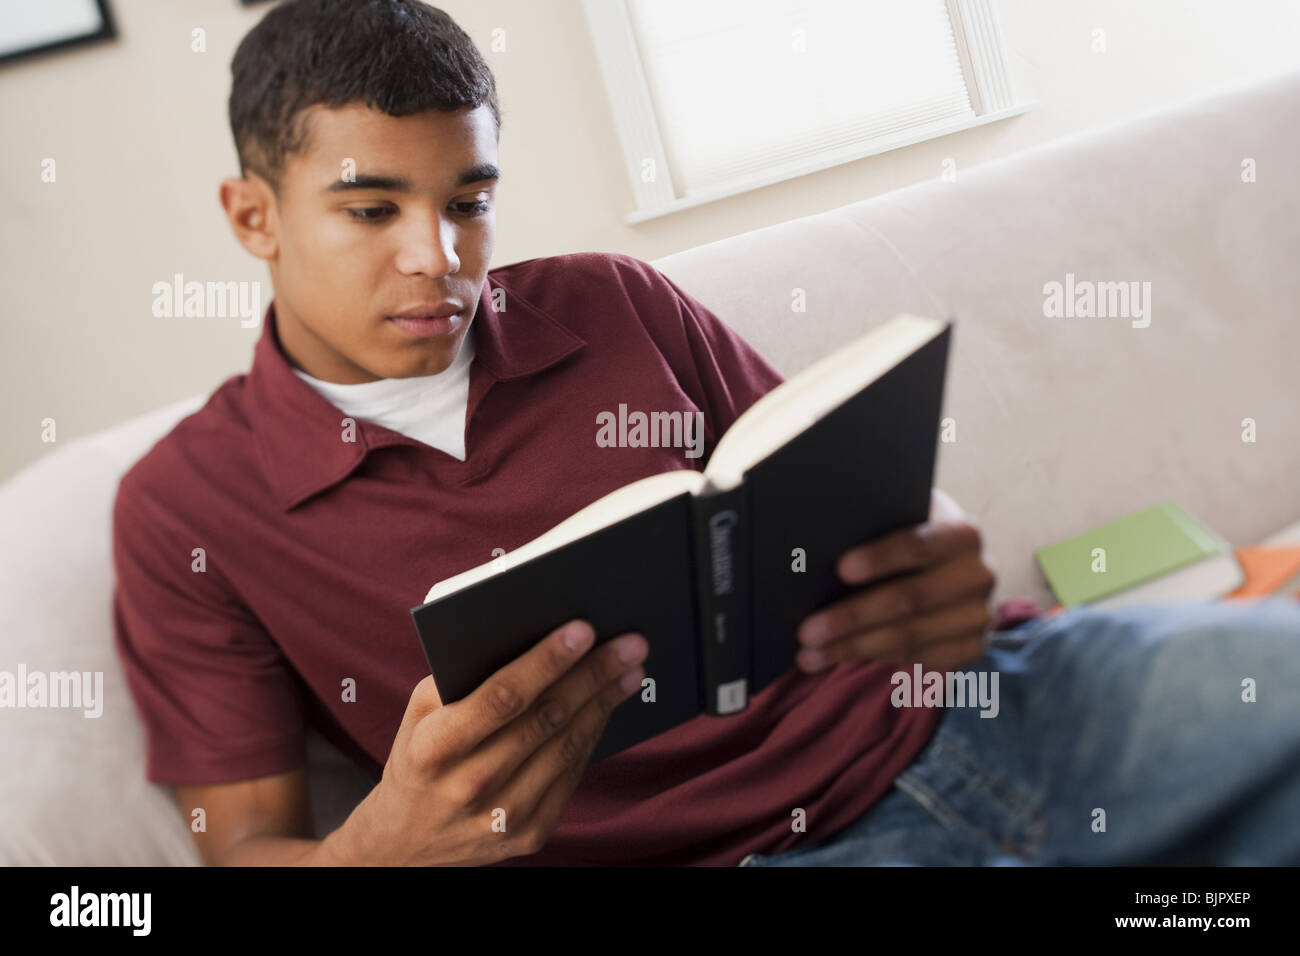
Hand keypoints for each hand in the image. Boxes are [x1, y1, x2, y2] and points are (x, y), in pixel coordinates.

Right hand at [344, 619, 646, 865]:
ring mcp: (503, 817)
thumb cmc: (420, 759)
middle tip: (631, 642)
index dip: (546, 662)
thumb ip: (460, 679)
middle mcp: (469, 786)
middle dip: (593, 675)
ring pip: (567, 746)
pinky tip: (608, 706)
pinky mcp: (531, 834)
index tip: (583, 629)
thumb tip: (528, 636)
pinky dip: (593, 734)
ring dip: (605, 702)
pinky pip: (572, 774)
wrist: (406, 844)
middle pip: (546, 719)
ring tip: (631, 669)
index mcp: (434, 749)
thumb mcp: (418, 715)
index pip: (501, 697)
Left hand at [795, 489, 995, 673]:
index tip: (840, 569)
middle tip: (806, 631)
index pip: (918, 545)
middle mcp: (979, 575)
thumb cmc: (913, 533)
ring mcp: (980, 616)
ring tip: (808, 654)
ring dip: (852, 648)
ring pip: (908, 637)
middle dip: (852, 617)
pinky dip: (872, 659)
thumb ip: (877, 524)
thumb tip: (819, 544)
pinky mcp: (972, 647)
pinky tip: (836, 658)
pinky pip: (915, 658)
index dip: (880, 558)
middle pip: (909, 600)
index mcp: (962, 533)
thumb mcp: (904, 516)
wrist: (958, 563)